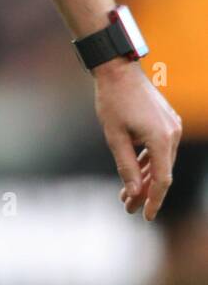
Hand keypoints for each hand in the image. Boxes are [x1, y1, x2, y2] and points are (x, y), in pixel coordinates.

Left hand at [94, 58, 181, 220]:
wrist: (117, 68)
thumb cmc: (112, 100)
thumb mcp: (114, 136)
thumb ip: (126, 166)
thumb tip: (135, 193)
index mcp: (162, 139)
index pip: (162, 180)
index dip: (154, 200)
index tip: (144, 216)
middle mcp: (172, 133)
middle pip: (162, 171)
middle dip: (145, 191)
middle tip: (126, 206)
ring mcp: (172, 126)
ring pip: (162, 160)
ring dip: (146, 176)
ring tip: (126, 193)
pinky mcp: (167, 120)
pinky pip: (160, 147)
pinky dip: (149, 160)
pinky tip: (136, 171)